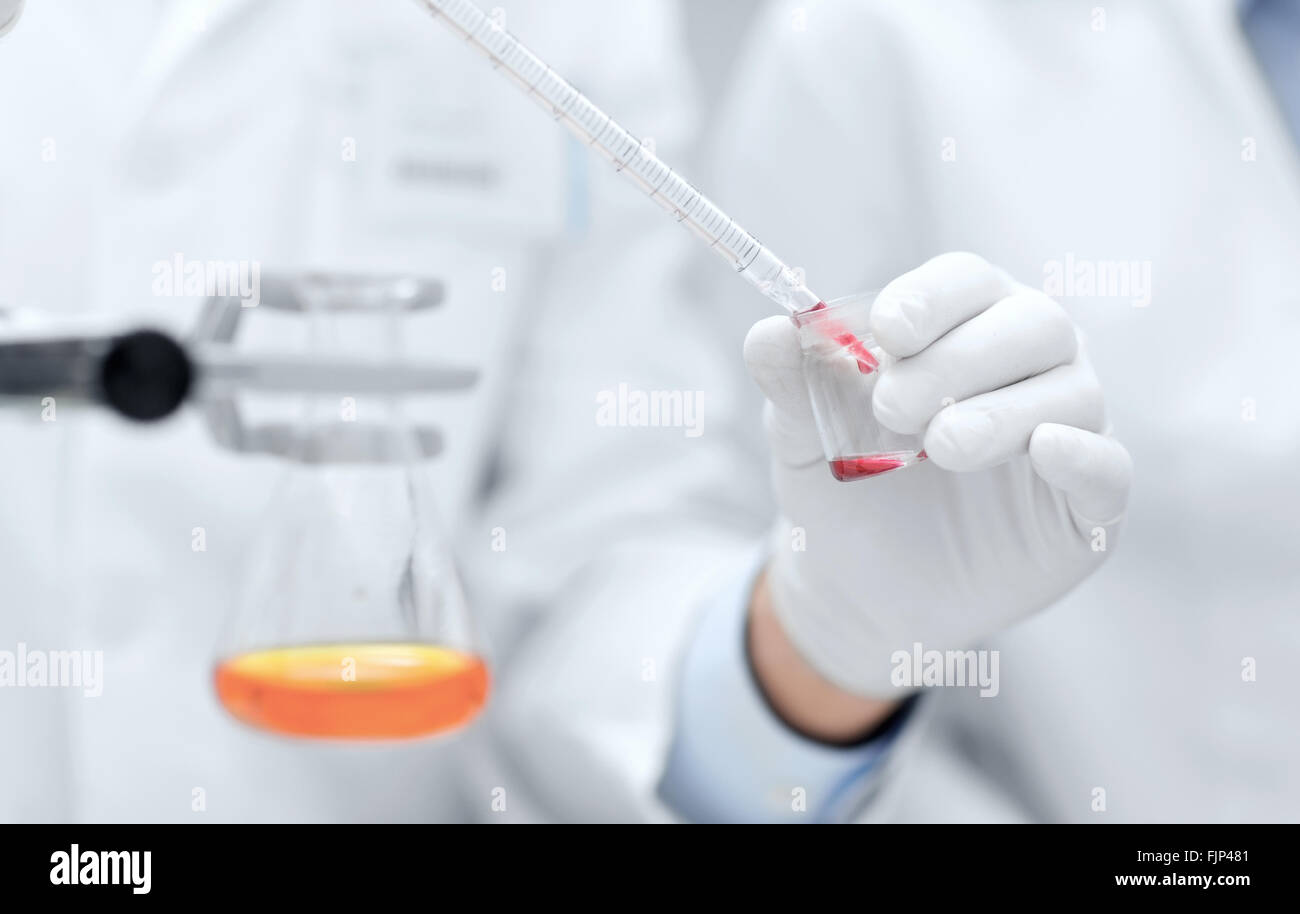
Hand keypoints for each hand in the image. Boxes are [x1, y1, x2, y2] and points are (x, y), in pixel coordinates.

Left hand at [744, 252, 1132, 701]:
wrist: (861, 589)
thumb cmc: (842, 489)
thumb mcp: (802, 439)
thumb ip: (792, 386)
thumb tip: (767, 332)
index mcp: (963, 325)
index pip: (966, 281)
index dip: (932, 297)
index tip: (887, 329)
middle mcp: (1029, 362)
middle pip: (1031, 324)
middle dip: (961, 358)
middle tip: (892, 406)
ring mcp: (1066, 429)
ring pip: (1071, 392)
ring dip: (1002, 413)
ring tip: (939, 447)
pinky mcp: (1087, 506)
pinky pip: (1107, 468)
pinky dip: (1083, 456)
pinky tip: (1046, 450)